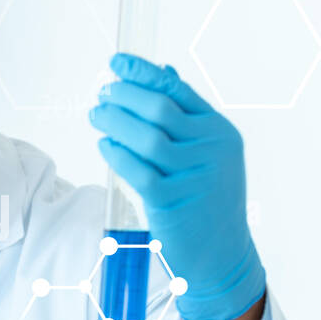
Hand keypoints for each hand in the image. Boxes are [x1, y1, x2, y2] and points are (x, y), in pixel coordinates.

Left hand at [90, 52, 265, 319]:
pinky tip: (105, 147)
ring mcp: (195, 176)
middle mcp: (212, 150)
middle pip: (160, 109)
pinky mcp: (174, 203)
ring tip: (97, 115)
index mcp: (220, 132)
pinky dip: (117, 154)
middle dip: (125, 95)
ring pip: (147, 137)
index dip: (143, 73)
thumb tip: (165, 71)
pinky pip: (138, 171)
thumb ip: (188, 116)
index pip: (178, 91)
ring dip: (115, 122)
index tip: (116, 62)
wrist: (223, 256)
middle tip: (102, 94)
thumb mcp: (210, 156)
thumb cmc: (208, 202)